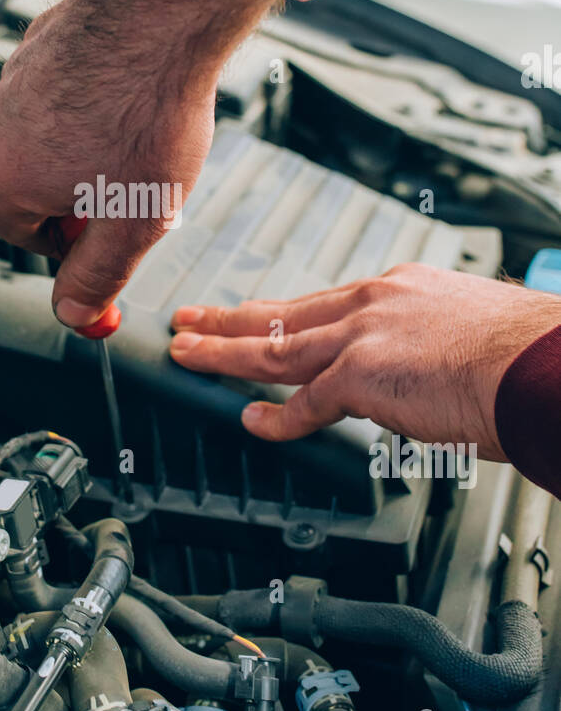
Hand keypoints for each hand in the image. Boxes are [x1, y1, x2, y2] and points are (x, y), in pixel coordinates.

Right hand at [0, 0, 279, 327]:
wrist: (165, 11)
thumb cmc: (149, 113)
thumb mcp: (133, 222)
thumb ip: (96, 276)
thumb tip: (72, 314)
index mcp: (7, 176)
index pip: (22, 234)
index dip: (70, 244)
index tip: (105, 237)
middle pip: (32, 180)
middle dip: (80, 191)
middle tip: (134, 188)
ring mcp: (16, 74)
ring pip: (48, 129)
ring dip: (87, 142)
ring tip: (141, 135)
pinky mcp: (42, 36)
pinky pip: (63, 84)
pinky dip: (92, 95)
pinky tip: (134, 92)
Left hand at [169, 264, 560, 455]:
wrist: (542, 365)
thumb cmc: (522, 358)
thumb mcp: (463, 337)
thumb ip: (424, 354)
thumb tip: (417, 383)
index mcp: (399, 289)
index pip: (325, 304)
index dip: (281, 313)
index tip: (254, 313)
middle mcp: (375, 302)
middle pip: (284, 313)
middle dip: (231, 318)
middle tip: (191, 317)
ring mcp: (364, 334)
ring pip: (274, 347)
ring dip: (223, 351)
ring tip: (185, 352)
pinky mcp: (362, 372)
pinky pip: (305, 401)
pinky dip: (277, 418)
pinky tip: (252, 421)